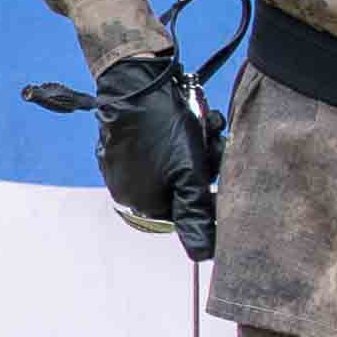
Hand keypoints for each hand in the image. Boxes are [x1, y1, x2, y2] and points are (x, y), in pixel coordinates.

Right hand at [93, 50, 218, 262]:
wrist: (135, 80)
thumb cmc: (164, 128)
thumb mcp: (190, 173)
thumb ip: (196, 215)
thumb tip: (203, 257)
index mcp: (140, 202)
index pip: (183, 210)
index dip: (204, 189)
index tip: (214, 165)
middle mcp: (126, 188)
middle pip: (178, 187)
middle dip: (201, 165)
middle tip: (210, 141)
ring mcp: (121, 164)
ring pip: (171, 165)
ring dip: (194, 147)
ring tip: (202, 124)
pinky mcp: (122, 142)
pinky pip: (156, 149)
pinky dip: (174, 136)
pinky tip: (186, 118)